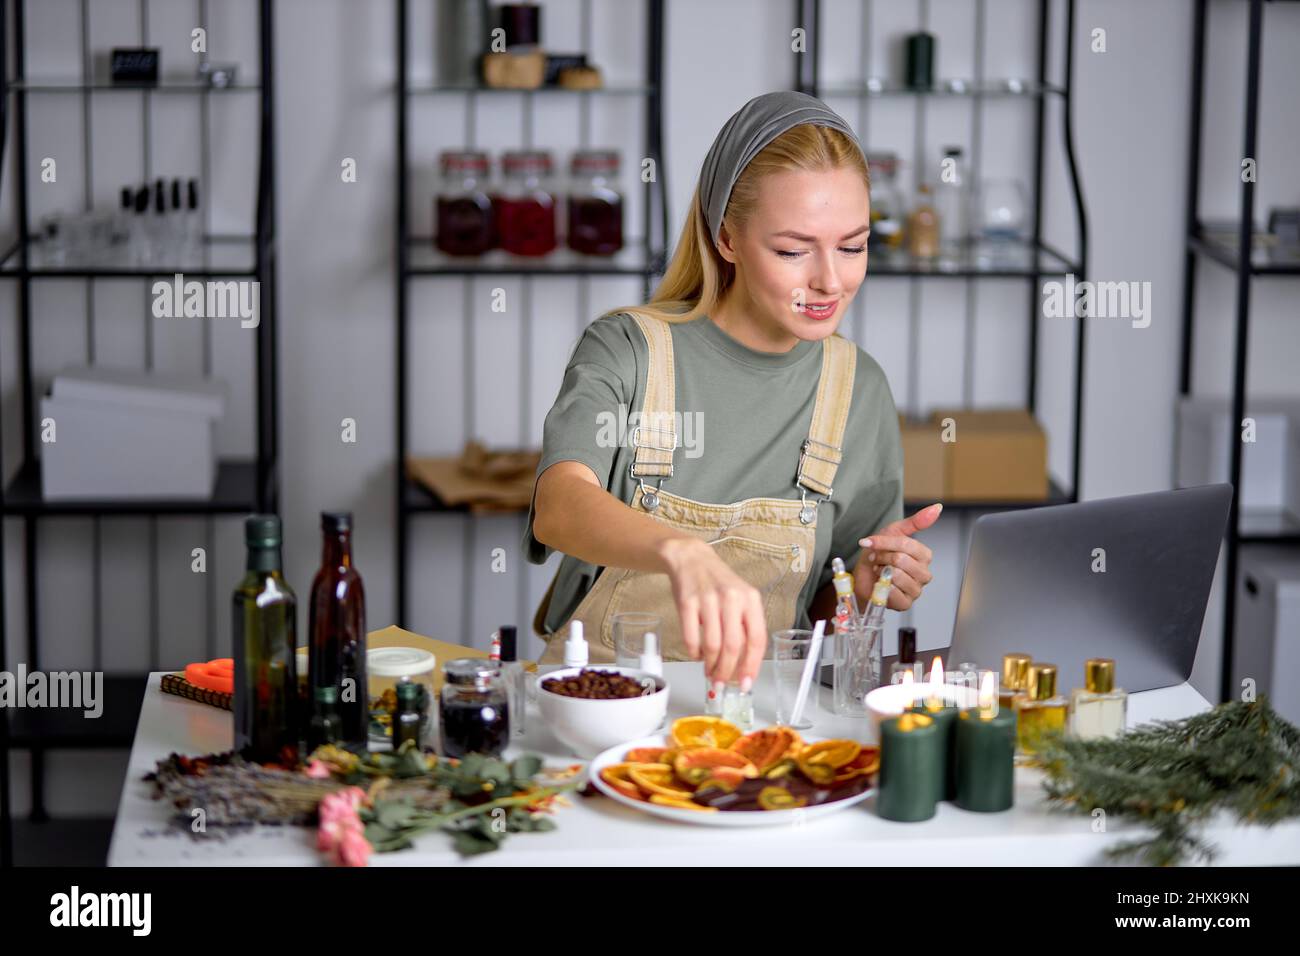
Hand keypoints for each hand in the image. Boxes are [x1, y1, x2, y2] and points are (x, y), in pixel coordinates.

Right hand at [659, 538, 766, 690]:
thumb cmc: (718, 583)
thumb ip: (745, 627)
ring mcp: (708, 600)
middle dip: (728, 671)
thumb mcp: (740, 599)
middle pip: (733, 646)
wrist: (692, 559)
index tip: (746, 682)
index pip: (757, 639)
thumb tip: (744, 666)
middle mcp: (732, 598)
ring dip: (710, 665)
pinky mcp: (687, 602)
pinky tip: (696, 655)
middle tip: (722, 683)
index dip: (752, 665)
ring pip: (713, 645)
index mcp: (750, 599)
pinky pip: (691, 637)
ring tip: (709, 672)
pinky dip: (694, 653)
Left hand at [855, 503, 941, 610]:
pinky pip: (895, 594)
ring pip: (897, 576)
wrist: (863, 576)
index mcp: (924, 555)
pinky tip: (880, 584)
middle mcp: (924, 573)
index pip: (906, 545)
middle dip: (882, 558)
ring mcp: (916, 590)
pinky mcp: (905, 603)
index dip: (884, 543)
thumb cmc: (879, 554)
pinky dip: (882, 587)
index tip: (870, 543)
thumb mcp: (894, 532)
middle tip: (876, 559)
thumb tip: (937, 507)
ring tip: (879, 571)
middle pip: (901, 560)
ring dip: (881, 571)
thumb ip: (916, 521)